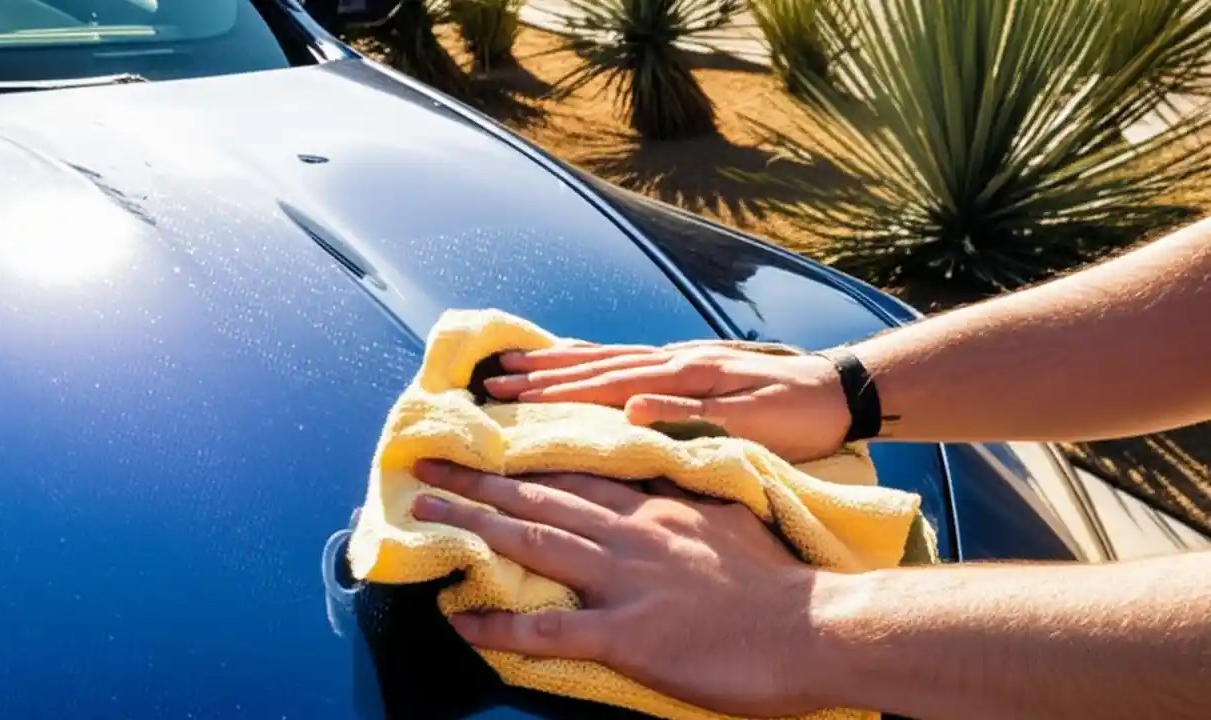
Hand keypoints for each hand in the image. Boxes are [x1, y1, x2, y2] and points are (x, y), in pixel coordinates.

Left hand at [410, 460, 849, 717]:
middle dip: (478, 480)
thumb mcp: (728, 517)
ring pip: (534, 541)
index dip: (522, 458)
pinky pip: (548, 627)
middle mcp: (632, 532)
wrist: (817, 625)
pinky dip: (497, 624)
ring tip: (426, 515)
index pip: (576, 473)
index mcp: (656, 505)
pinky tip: (458, 619)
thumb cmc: (778, 580)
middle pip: (540, 496)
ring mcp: (627, 580)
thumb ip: (682, 499)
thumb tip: (654, 490)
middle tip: (427, 467)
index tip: (483, 443)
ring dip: (473, 526)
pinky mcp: (629, 633)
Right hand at [484, 343, 850, 461]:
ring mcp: (679, 358)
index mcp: (684, 377)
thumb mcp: (752, 422)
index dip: (556, 393)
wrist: (839, 391)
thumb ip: (691, 412)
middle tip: (493, 380)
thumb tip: (631, 407)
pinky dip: (593, 355)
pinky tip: (576, 356)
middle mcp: (674, 361)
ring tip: (516, 361)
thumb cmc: (798, 416)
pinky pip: (628, 355)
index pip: (606, 385)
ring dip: (559, 360)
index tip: (510, 398)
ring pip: (606, 356)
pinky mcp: (688, 362)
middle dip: (542, 375)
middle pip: (595, 366)